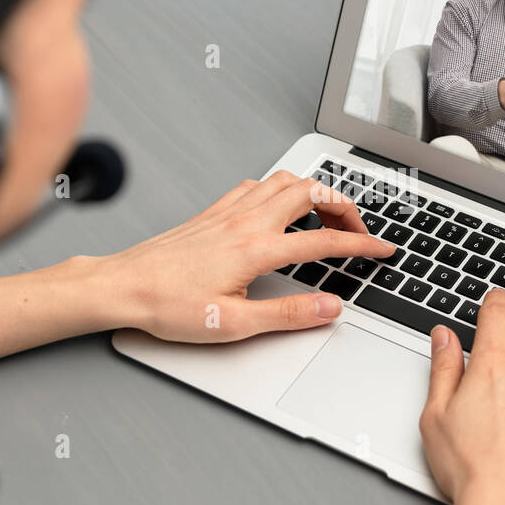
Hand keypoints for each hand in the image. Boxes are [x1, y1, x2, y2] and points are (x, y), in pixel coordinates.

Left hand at [94, 172, 394, 340]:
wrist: (121, 287)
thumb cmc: (167, 306)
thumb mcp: (235, 323)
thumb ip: (289, 316)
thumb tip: (331, 308)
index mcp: (256, 249)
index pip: (325, 239)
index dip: (362, 244)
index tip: (383, 249)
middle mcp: (245, 221)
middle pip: (311, 192)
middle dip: (345, 206)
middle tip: (358, 230)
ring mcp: (228, 211)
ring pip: (285, 180)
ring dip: (315, 191)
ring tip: (328, 214)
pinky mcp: (213, 212)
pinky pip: (257, 185)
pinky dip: (281, 189)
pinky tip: (279, 209)